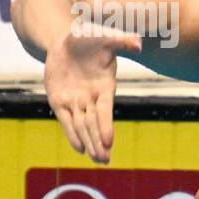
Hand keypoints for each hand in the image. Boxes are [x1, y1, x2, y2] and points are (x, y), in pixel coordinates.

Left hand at [43, 22, 141, 163]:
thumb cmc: (89, 38)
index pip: (105, 111)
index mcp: (104, 87)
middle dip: (99, 143)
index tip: (108, 141)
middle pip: (95, 124)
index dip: (106, 126)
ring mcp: (75, 100)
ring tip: (98, 160)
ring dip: (89, 143)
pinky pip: (66, 120)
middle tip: (104, 160)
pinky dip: (72, 134)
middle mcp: (91, 98)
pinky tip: (79, 148)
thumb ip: (122, 41)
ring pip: (82, 126)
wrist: (66, 41)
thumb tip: (138, 44)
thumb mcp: (105, 37)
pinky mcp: (60, 100)